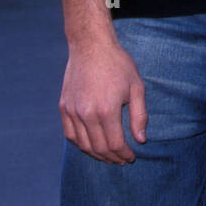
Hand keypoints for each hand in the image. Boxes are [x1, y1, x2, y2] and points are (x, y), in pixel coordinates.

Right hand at [59, 35, 147, 162]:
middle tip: (121, 160)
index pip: (115, 144)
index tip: (131, 157)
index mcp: (107, 110)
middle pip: (99, 147)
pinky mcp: (64, 107)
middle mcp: (87, 114)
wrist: (91, 46)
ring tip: (108, 156)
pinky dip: (80, 144)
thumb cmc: (118, 64)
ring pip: (83, 144)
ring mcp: (72, 111)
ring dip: (96, 154)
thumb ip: (139, 115)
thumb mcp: (136, 87)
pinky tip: (90, 145)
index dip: (124, 154)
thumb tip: (141, 140)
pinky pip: (70, 134)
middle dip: (112, 157)